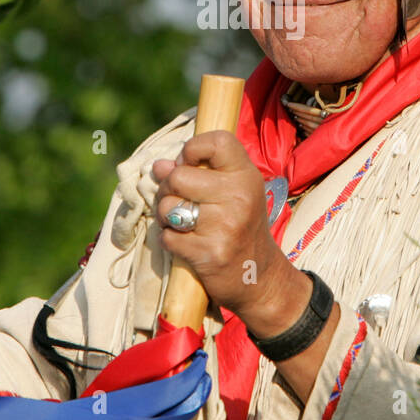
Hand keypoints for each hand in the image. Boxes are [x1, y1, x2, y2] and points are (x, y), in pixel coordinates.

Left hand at [152, 130, 310, 335]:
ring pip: (168, 207)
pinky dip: (170, 240)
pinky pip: (168, 237)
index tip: (190, 166)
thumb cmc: (240, 227)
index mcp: (246, 175)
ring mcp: (225, 226)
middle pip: (178, 176)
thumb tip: (159, 166)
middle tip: (180, 200)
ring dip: (167, 216)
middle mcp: (239, 197)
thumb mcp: (232, 192)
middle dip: (168, 188)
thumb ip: (198, 173)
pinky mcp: (210, 253)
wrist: (259, 277)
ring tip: (183, 223)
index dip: (192, 150)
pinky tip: (186, 243)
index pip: (217, 141)